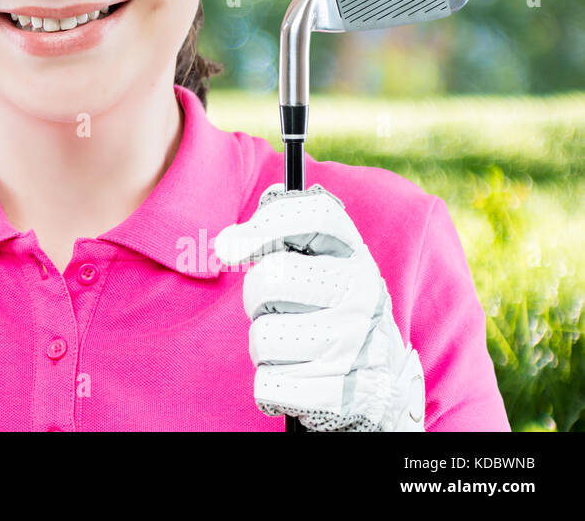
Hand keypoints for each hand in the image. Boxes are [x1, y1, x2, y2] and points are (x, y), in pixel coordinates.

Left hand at [214, 183, 424, 430]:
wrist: (383, 385)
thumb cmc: (334, 311)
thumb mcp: (326, 263)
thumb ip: (287, 230)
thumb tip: (239, 229)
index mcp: (356, 257)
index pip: (316, 217)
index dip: (266, 225)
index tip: (229, 247)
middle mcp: (362, 296)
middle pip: (270, 280)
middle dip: (256, 298)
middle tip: (275, 309)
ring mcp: (354, 345)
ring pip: (263, 337)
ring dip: (264, 347)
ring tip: (292, 347)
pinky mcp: (341, 395)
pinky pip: (269, 385)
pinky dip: (272, 388)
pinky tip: (297, 378)